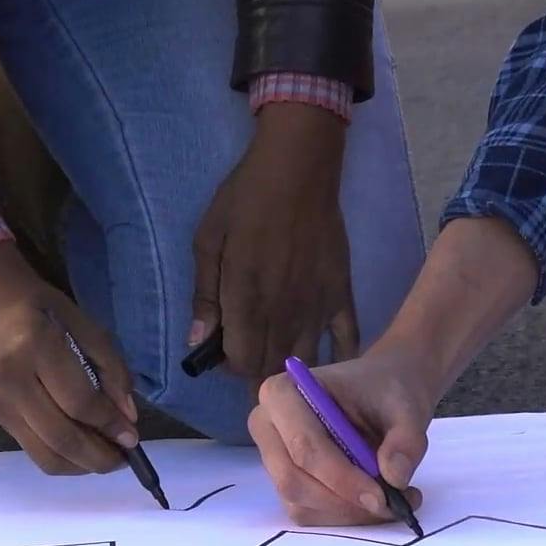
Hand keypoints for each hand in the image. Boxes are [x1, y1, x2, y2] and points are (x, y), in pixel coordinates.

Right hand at [0, 249, 139, 475]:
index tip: (134, 438)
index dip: (110, 425)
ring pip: (44, 453)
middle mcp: (12, 381)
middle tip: (124, 459)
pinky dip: (62, 458)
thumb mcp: (84, 323)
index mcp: (36, 348)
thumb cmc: (40, 306)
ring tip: (108, 459)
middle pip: (61, 437)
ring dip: (81, 465)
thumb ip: (111, 368)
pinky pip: (32, 449)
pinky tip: (83, 449)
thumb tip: (128, 417)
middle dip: (99, 457)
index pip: (79, 402)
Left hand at [188, 103, 356, 373]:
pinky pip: (348, 337)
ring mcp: (318, 305)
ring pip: (306, 360)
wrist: (299, 169)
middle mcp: (284, 311)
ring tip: (283, 376)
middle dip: (257, 376)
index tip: (222, 354)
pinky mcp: (342, 293)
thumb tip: (197, 342)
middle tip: (249, 364)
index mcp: (246, 298)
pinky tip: (332, 370)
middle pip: (271, 366)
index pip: (241, 360)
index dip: (228, 367)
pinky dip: (341, 358)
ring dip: (293, 374)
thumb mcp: (208, 240)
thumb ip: (204, 295)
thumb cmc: (245, 199)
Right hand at [252, 342, 437, 526]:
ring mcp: (273, 458)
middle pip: (294, 480)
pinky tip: (377, 503)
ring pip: (300, 503)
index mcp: (283, 393)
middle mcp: (267, 426)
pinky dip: (344, 516)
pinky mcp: (286, 482)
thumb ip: (406, 440)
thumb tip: (395, 477)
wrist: (385, 395)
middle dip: (343, 501)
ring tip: (395, 501)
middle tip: (391, 505)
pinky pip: (308, 513)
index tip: (381, 496)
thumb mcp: (407, 408)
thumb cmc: (386, 393)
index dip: (341, 477)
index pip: (304, 446)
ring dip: (347, 512)